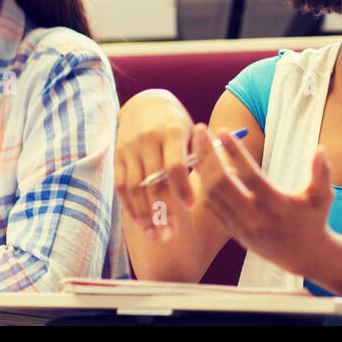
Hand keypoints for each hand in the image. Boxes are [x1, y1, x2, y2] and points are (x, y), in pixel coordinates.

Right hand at [114, 90, 194, 242]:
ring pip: (135, 188)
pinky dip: (130, 207)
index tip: (192, 207)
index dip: (182, 188)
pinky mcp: (118, 156)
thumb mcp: (192, 132)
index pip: (174, 165)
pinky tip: (141, 224)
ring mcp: (129, 149)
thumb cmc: (178, 124)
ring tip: (156, 237)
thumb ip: (202, 156)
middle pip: (153, 182)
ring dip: (145, 216)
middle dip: (162, 212)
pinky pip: (121, 186)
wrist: (146, 103)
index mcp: (172, 133)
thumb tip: (223, 180)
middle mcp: (148, 141)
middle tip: (171, 238)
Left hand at [192, 124, 334, 276]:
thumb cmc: (314, 220)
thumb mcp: (323, 197)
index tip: (223, 131)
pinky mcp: (233, 232)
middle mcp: (254, 217)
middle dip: (208, 154)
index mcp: (276, 205)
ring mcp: (241, 226)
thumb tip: (320, 149)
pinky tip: (201, 166)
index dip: (235, 152)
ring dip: (202, 168)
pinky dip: (203, 185)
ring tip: (198, 144)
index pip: (249, 176)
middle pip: (221, 183)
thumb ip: (321, 173)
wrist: (304, 256)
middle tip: (201, 131)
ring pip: (211, 194)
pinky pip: (212, 206)